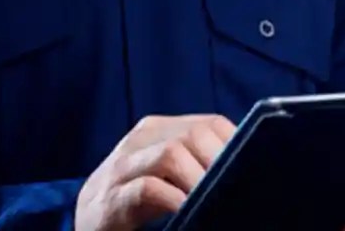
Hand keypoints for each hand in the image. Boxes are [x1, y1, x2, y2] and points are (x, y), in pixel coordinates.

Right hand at [75, 114, 235, 230]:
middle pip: (193, 135)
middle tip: (236, 188)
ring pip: (170, 154)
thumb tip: (245, 167)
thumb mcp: (168, 172)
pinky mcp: (112, 199)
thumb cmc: (138, 197)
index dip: (236, 144)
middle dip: (219, 162)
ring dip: (199, 180)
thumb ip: (196, 161)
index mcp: (159, 129)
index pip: (210, 123)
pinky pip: (147, 189)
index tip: (254, 169)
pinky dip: (173, 199)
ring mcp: (123, 167)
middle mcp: (140, 139)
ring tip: (214, 201)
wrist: (89, 220)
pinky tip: (187, 212)